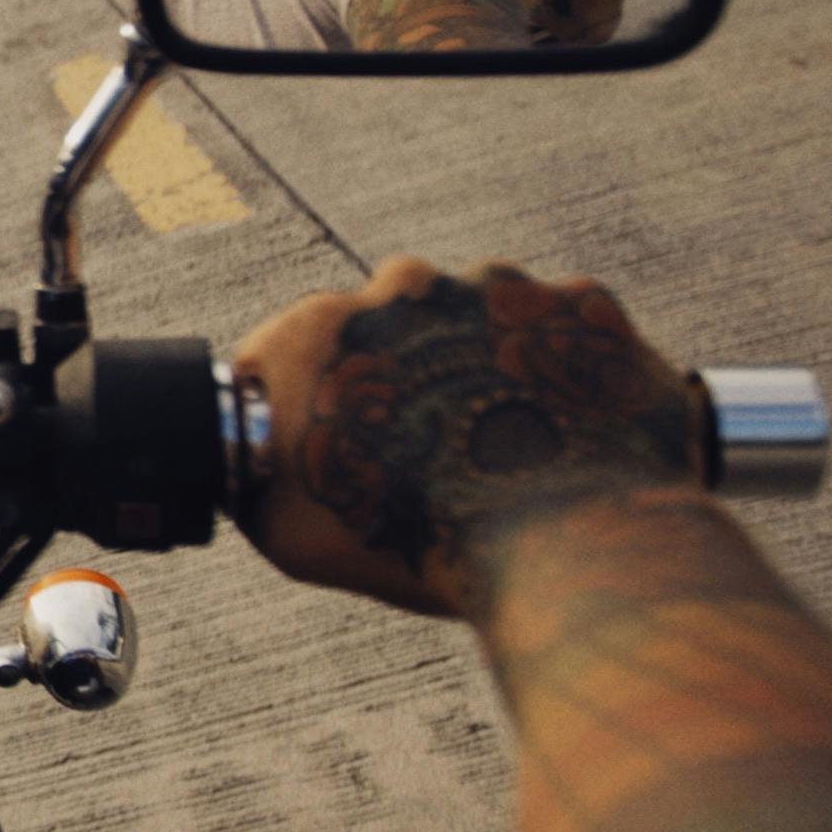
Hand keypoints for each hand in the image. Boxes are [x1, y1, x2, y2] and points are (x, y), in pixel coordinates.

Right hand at [232, 258, 702, 619]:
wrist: (565, 546)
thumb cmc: (416, 544)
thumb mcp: (288, 531)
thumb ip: (256, 478)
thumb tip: (247, 473)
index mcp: (315, 329)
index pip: (289, 347)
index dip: (307, 398)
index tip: (335, 437)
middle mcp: (403, 285)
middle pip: (388, 321)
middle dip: (401, 370)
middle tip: (426, 443)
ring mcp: (500, 287)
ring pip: (479, 313)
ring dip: (481, 360)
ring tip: (504, 439)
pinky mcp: (584, 304)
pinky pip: (562, 327)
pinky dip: (562, 368)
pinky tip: (567, 427)